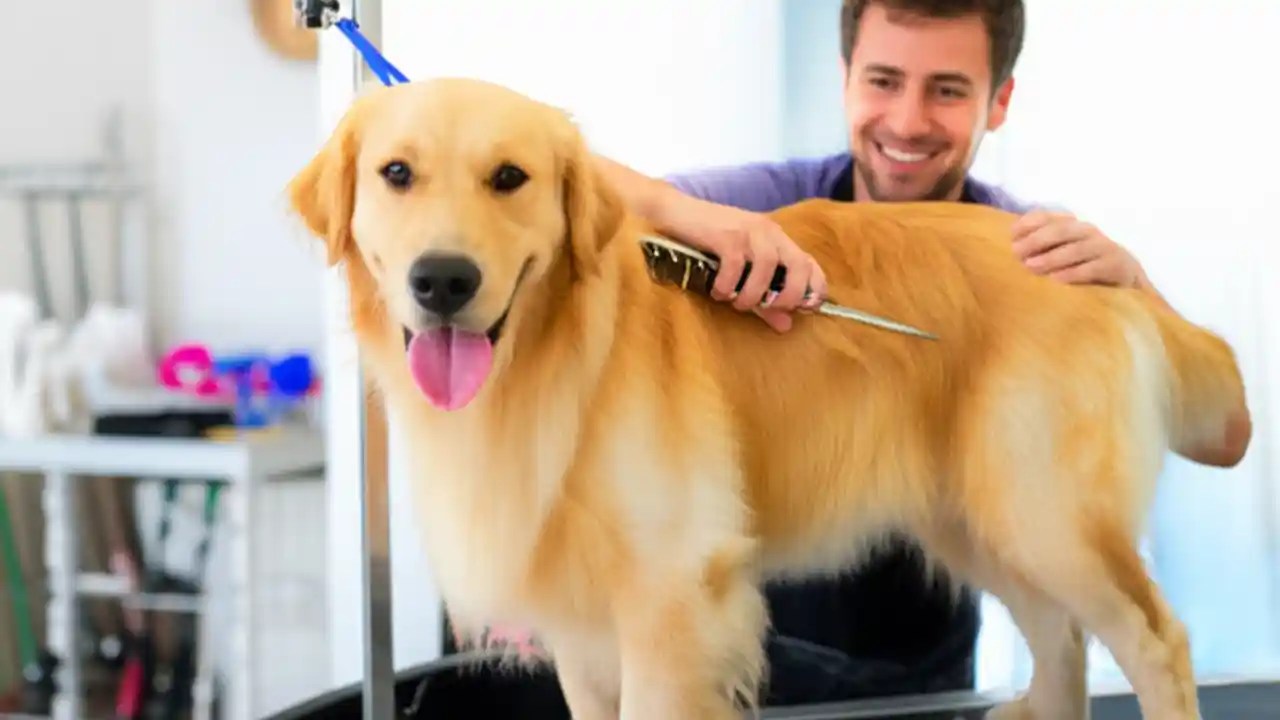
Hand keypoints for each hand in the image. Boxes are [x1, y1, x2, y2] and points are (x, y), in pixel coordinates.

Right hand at [660, 195, 827, 332]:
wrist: (675, 212)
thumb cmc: (709, 244)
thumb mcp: (741, 273)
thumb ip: (764, 300)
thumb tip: (786, 326)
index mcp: (777, 239)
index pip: (811, 263)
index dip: (815, 289)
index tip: (804, 310)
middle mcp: (768, 232)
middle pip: (798, 264)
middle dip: (791, 294)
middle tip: (771, 309)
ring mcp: (748, 231)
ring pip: (767, 266)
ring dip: (754, 293)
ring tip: (737, 303)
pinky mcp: (725, 234)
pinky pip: (736, 264)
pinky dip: (729, 284)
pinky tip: (718, 291)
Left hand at [1011, 210, 1141, 287]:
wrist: (1125, 280)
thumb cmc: (1083, 266)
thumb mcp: (1060, 255)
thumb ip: (1038, 249)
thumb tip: (1009, 250)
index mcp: (1071, 226)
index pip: (1048, 217)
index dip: (1029, 223)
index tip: (1011, 234)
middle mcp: (1086, 231)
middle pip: (1061, 230)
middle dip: (1037, 240)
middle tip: (1017, 253)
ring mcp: (1103, 246)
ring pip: (1076, 248)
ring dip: (1052, 257)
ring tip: (1031, 267)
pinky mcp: (1116, 264)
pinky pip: (1094, 267)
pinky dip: (1075, 273)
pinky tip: (1058, 280)